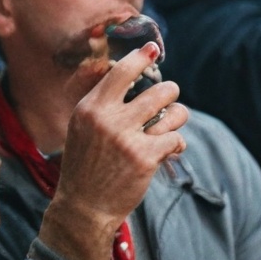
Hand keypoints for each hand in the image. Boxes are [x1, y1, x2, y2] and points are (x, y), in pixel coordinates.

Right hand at [35, 44, 190, 259]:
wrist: (83, 210)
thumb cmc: (87, 167)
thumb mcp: (83, 130)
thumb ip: (105, 104)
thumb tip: (134, 72)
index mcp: (89, 109)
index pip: (121, 72)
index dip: (141, 58)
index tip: (152, 49)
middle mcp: (106, 119)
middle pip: (160, 90)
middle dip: (171, 94)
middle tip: (168, 102)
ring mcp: (126, 138)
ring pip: (174, 110)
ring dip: (178, 117)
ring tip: (170, 126)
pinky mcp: (144, 156)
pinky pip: (176, 137)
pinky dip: (177, 144)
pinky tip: (170, 150)